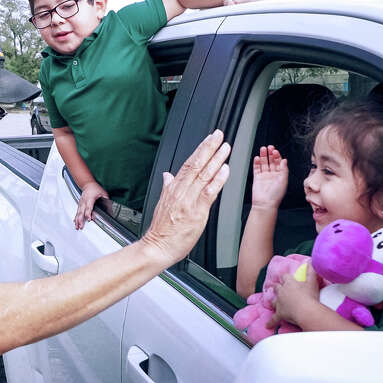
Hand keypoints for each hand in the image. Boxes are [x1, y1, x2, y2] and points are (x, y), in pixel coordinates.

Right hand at [75, 181, 109, 228]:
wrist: (88, 184)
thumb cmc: (95, 188)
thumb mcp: (103, 193)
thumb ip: (106, 201)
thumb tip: (110, 208)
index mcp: (90, 198)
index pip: (89, 207)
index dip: (88, 213)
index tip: (89, 219)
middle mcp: (84, 201)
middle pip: (81, 212)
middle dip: (80, 220)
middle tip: (81, 226)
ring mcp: (81, 203)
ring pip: (78, 212)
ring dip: (77, 220)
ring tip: (77, 227)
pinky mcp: (79, 204)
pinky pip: (77, 211)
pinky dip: (75, 217)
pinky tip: (75, 222)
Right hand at [142, 130, 230, 263]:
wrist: (157, 247)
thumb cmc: (161, 229)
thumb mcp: (162, 203)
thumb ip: (167, 187)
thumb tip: (167, 176)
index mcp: (173, 188)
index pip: (188, 163)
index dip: (200, 149)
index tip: (209, 139)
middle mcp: (181, 191)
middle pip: (196, 164)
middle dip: (209, 148)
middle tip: (219, 135)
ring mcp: (189, 201)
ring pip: (203, 175)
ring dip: (216, 159)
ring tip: (225, 148)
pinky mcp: (196, 212)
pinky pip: (208, 192)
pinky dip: (217, 180)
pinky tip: (224, 170)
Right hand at [251, 145, 287, 209]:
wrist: (265, 203)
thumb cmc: (275, 195)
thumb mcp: (283, 180)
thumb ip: (284, 169)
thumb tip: (284, 160)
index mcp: (280, 175)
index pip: (279, 163)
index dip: (277, 156)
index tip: (275, 151)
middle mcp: (272, 175)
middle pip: (271, 161)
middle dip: (270, 154)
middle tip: (269, 147)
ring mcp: (264, 176)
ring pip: (264, 163)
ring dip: (263, 156)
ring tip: (263, 149)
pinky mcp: (257, 178)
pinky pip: (256, 168)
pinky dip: (256, 163)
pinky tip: (257, 158)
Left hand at [266, 263, 320, 328]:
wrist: (306, 311)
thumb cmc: (310, 296)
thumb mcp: (312, 281)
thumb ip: (312, 270)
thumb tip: (311, 261)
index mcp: (290, 283)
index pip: (285, 277)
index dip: (286, 277)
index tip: (286, 278)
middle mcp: (282, 292)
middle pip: (277, 287)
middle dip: (278, 287)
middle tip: (279, 288)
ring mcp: (280, 303)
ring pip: (274, 301)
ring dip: (274, 301)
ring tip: (273, 303)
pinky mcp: (280, 314)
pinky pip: (274, 319)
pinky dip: (271, 322)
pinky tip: (268, 326)